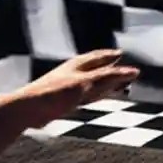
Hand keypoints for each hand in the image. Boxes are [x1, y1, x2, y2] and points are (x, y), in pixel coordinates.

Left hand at [12, 50, 139, 126]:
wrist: (29, 109)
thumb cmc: (55, 92)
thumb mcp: (87, 82)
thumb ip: (110, 77)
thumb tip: (133, 71)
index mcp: (78, 64)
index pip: (99, 56)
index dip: (111, 55)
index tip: (121, 54)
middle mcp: (74, 73)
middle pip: (96, 69)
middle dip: (109, 69)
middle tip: (121, 69)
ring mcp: (69, 87)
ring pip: (92, 83)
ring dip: (104, 83)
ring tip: (115, 85)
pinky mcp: (65, 101)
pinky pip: (86, 96)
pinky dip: (96, 95)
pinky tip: (97, 98)